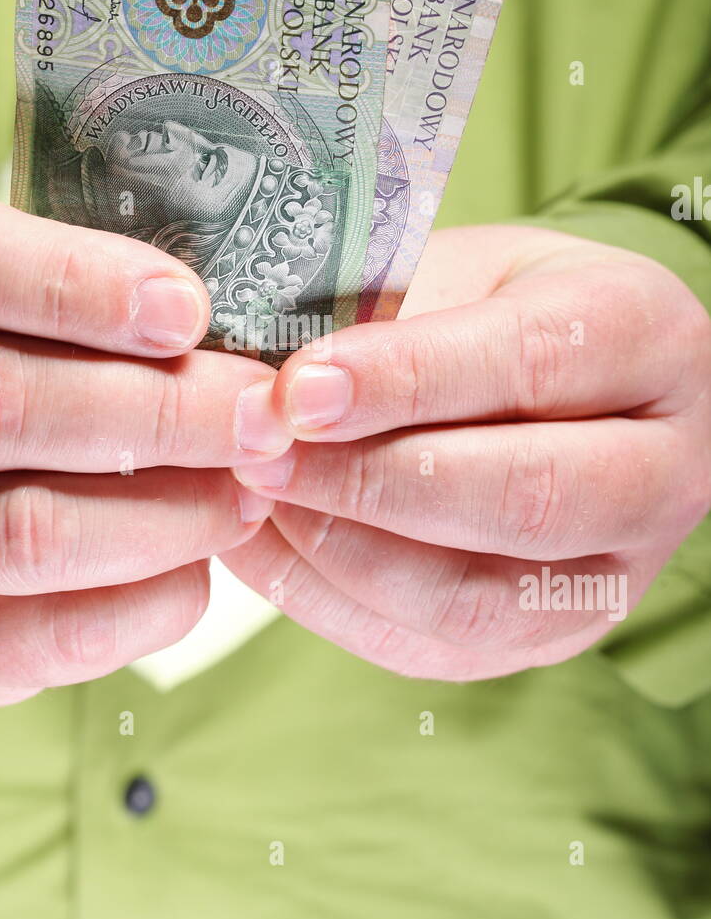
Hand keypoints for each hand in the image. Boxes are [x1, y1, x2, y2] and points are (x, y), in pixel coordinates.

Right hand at [0, 190, 289, 704]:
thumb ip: (71, 288)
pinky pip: (51, 635)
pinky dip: (152, 598)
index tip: (186, 309)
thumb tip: (203, 322)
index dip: (72, 285)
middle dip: (156, 412)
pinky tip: (201, 561)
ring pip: (26, 531)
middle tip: (258, 412)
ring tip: (251, 488)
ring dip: (169, 512)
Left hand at [227, 224, 710, 679]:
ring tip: (257, 496)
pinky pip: (432, 648)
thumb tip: (261, 382)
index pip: (531, 365)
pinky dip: (330, 601)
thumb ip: (382, 316)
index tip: (297, 391)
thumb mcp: (458, 269)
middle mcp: (661, 468)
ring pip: (478, 601)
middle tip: (263, 453)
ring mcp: (613, 572)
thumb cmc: (498, 307)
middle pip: (523, 498)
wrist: (569, 381)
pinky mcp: (548, 637)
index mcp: (646, 338)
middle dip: (369, 483)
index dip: (404, 382)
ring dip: (342, 553)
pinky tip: (266, 544)